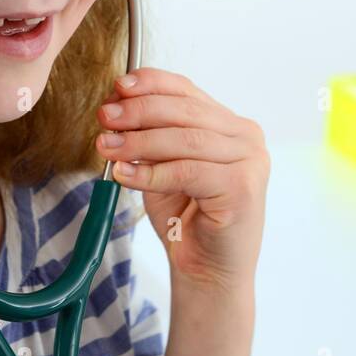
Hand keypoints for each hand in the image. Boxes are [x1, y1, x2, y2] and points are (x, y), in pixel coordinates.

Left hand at [94, 67, 268, 295]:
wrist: (207, 271)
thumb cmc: (186, 218)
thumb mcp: (161, 166)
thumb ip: (148, 136)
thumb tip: (115, 106)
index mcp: (229, 124)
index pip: (186, 91)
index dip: (151, 84)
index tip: (118, 86)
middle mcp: (246, 137)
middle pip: (185, 112)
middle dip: (139, 112)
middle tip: (105, 118)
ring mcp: (250, 161)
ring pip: (185, 140)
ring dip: (139, 142)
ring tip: (106, 147)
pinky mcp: (243, 188)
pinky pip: (187, 172)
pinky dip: (151, 173)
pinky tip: (123, 174)